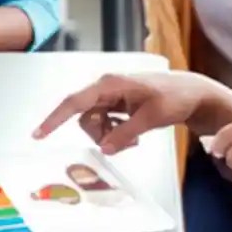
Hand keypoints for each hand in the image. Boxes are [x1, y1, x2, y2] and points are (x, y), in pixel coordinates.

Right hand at [32, 71, 231, 151]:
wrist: (192, 93)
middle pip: (85, 118)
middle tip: (126, 143)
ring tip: (135, 137)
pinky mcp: (117, 106)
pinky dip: (116, 134)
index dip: (55, 118)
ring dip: (110, 136)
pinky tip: (135, 133)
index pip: (75, 102)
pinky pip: (106, 125)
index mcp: (111, 84)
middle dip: (101, 135)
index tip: (39, 134)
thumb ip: (125, 133)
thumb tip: (105, 147)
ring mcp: (111, 97)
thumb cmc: (174, 97)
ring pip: (94, 124)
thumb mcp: (152, 117)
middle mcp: (106, 88)